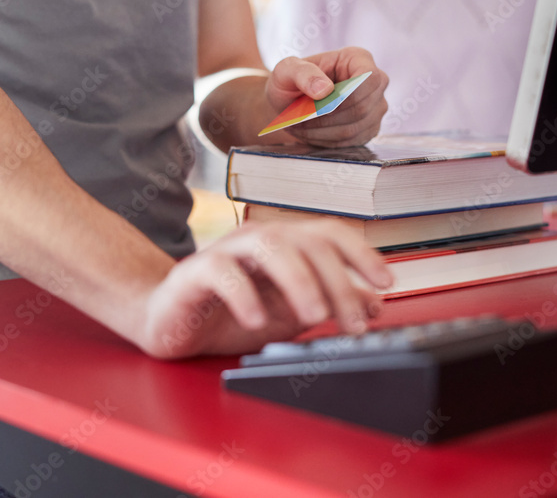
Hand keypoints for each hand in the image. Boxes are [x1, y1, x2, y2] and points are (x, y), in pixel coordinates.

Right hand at [138, 220, 392, 358]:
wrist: (169, 322)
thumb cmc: (229, 314)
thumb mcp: (290, 314)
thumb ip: (329, 303)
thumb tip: (374, 303)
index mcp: (284, 244)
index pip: (330, 234)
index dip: (362, 254)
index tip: (387, 283)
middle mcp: (258, 239)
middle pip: (307, 242)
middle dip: (337, 283)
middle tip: (353, 323)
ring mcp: (226, 251)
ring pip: (270, 248)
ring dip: (299, 282)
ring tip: (314, 318)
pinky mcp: (194, 272)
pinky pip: (222, 272)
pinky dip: (244, 295)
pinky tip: (256, 321)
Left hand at [266, 47, 388, 147]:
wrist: (289, 102)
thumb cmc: (290, 81)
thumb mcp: (287, 70)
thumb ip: (303, 73)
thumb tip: (324, 90)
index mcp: (358, 59)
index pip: (370, 78)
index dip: (350, 94)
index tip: (321, 104)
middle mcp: (374, 83)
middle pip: (363, 107)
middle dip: (329, 117)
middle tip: (300, 119)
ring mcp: (374, 108)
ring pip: (356, 128)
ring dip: (324, 132)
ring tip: (300, 127)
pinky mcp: (368, 129)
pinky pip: (352, 141)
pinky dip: (327, 141)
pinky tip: (310, 134)